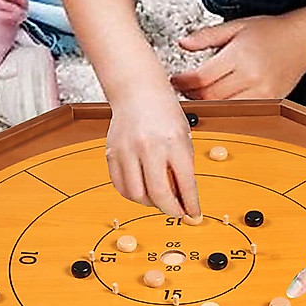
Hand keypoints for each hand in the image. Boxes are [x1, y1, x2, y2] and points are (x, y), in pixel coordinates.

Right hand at [106, 89, 199, 218]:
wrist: (137, 91)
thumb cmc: (164, 111)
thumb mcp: (183, 136)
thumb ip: (183, 166)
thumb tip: (184, 199)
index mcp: (173, 142)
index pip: (185, 184)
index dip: (191, 205)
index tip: (194, 215)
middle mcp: (149, 147)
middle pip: (159, 195)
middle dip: (171, 210)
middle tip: (177, 212)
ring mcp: (127, 151)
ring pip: (137, 195)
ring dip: (149, 203)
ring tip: (157, 197)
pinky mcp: (111, 153)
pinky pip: (120, 185)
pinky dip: (131, 194)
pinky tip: (141, 188)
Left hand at [171, 16, 305, 100]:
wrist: (302, 41)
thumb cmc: (270, 31)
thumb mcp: (235, 26)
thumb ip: (207, 36)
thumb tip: (183, 43)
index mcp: (239, 55)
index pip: (202, 77)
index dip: (183, 82)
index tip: (175, 80)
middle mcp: (251, 76)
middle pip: (210, 96)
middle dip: (191, 95)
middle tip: (182, 90)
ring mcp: (262, 92)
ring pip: (224, 107)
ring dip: (207, 104)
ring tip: (198, 95)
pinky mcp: (269, 102)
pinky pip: (241, 112)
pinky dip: (225, 109)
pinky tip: (219, 101)